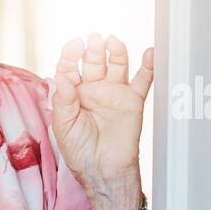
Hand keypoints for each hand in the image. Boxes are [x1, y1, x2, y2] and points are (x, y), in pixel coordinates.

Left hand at [51, 34, 152, 203]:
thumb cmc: (79, 151)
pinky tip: (149, 52)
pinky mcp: (132, 101)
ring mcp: (113, 93)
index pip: (70, 69)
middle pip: (94, 62)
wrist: (103, 170)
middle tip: (93, 39)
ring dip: (115, 52)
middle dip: (92, 50)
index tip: (73, 46)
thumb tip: (61, 76)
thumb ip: (63, 100)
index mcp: (73, 94)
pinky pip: (142, 80)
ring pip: (116, 66)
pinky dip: (148, 66)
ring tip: (111, 41)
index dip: (70, 56)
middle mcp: (93, 90)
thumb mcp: (63, 125)